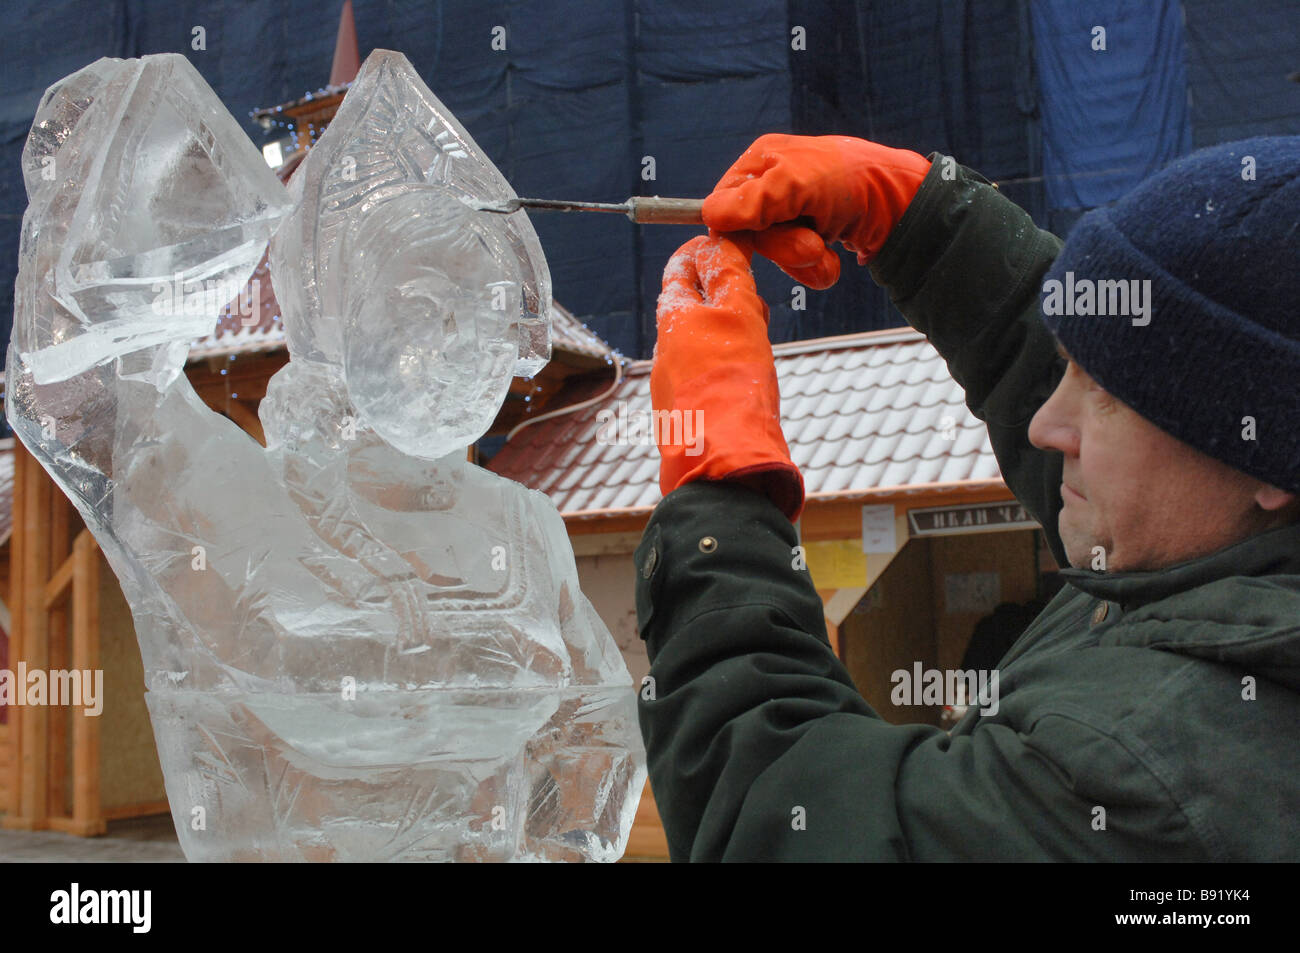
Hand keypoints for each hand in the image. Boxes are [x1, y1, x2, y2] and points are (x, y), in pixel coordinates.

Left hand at [651, 233, 802, 520]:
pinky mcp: (691, 415)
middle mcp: (666, 353)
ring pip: (700, 343)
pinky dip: (728, 363)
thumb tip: (719, 243)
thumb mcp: (738, 315)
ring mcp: (675, 386)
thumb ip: (728, 276)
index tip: (722, 242)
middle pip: (689, 307)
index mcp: (673, 322)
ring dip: (727, 329)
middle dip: (718, 291)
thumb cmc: (731, 390)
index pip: (679, 270)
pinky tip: (750, 376)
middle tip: (746, 285)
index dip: (701, 251)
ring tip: (756, 330)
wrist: (726, 466)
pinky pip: (707, 376)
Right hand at [701, 133, 930, 288]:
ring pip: (775, 254)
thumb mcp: (795, 186)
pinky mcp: (814, 233)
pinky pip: (798, 263)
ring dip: (800, 262)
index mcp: (762, 161)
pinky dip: (815, 268)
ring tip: (825, 250)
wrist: (903, 204)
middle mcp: (774, 184)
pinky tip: (833, 259)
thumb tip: (709, 216)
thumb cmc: (850, 182)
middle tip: (810, 244)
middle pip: (750, 234)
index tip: (756, 241)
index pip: (722, 204)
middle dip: (781, 248)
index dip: (737, 230)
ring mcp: (795, 211)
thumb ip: (751, 202)